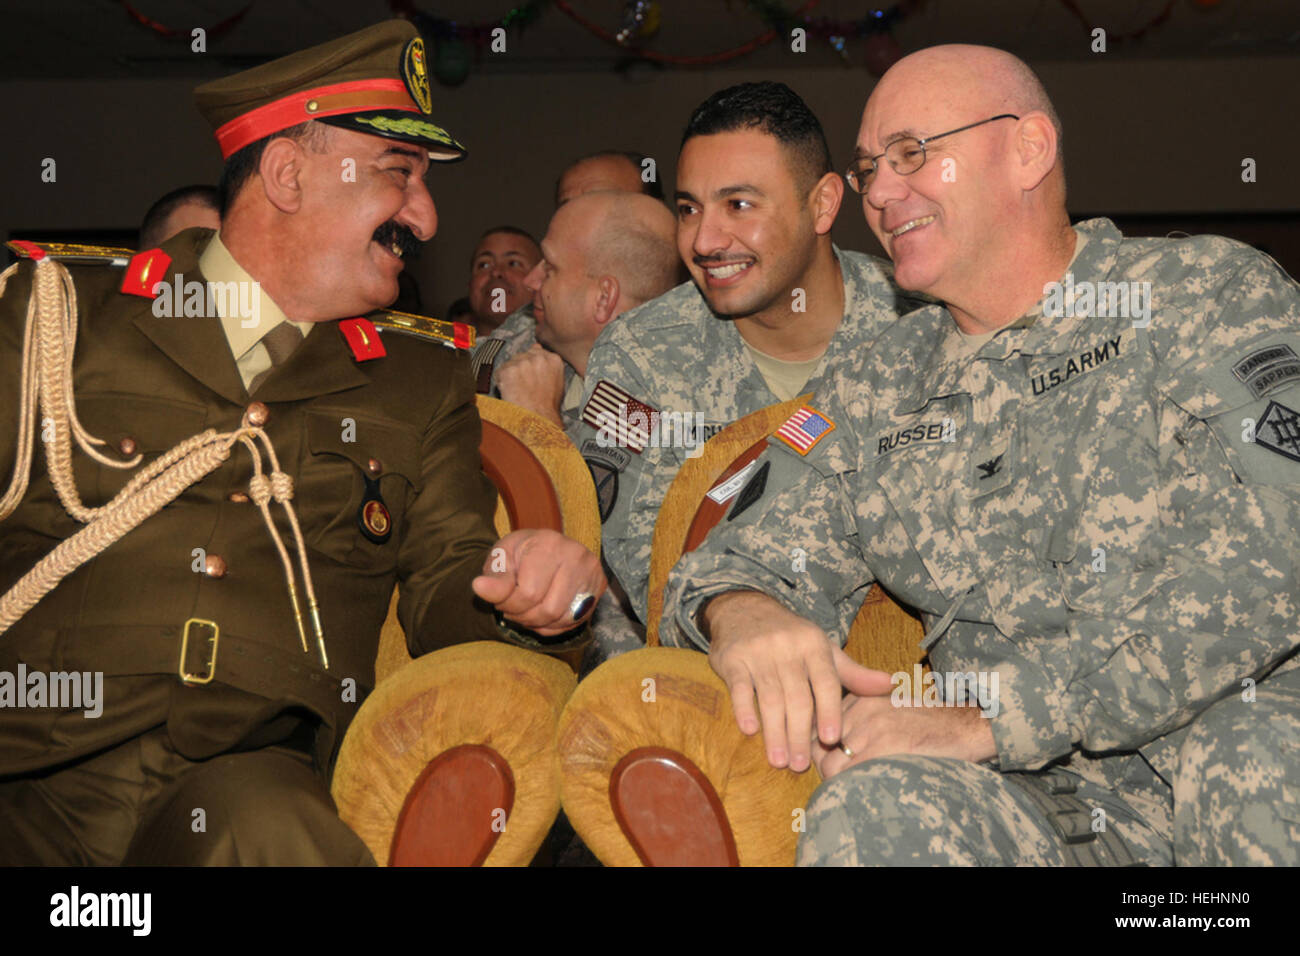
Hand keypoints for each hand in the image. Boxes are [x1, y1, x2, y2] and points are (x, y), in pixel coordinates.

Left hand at [471, 529, 605, 635]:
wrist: (543, 548)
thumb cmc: (519, 555)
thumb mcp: (500, 560)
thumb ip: (493, 578)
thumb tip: (479, 588)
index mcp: (548, 543)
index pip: (529, 594)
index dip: (509, 605)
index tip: (501, 599)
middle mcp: (577, 555)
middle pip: (547, 610)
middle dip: (523, 616)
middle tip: (513, 607)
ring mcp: (592, 572)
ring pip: (562, 618)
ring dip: (538, 622)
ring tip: (527, 609)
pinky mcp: (599, 587)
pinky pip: (574, 621)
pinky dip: (554, 624)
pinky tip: (543, 612)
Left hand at [496, 345, 565, 426]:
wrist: (539, 418)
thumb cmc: (548, 406)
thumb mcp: (557, 382)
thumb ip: (547, 365)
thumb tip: (536, 348)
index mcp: (553, 359)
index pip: (535, 351)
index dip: (530, 365)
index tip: (530, 376)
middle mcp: (538, 357)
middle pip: (522, 356)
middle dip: (520, 369)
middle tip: (523, 386)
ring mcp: (523, 363)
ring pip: (510, 364)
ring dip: (511, 376)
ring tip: (519, 391)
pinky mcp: (509, 370)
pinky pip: (500, 373)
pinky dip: (502, 383)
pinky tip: (511, 393)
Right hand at [703, 590, 890, 771]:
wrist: (745, 610)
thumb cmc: (792, 637)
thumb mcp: (823, 650)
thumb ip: (854, 673)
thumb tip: (892, 684)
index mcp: (814, 646)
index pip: (825, 682)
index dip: (829, 710)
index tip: (831, 738)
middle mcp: (787, 649)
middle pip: (796, 696)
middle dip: (799, 733)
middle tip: (801, 765)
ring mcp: (758, 654)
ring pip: (769, 697)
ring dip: (774, 731)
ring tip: (779, 761)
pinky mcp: (732, 660)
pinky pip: (738, 687)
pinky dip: (744, 709)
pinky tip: (750, 731)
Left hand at [813, 688, 997, 778]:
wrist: (963, 726)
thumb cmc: (928, 724)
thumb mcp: (889, 709)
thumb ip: (861, 722)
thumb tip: (833, 748)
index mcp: (859, 699)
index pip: (819, 728)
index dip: (821, 751)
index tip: (832, 764)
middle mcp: (859, 710)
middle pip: (819, 746)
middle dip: (824, 768)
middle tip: (839, 782)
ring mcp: (870, 728)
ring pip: (830, 764)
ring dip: (835, 782)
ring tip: (850, 790)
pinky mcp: (883, 748)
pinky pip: (850, 775)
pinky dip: (850, 788)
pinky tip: (862, 793)